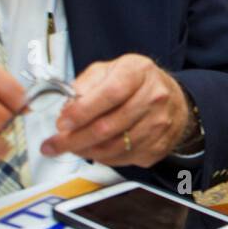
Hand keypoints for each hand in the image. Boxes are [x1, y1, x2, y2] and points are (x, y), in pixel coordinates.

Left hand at [42, 54, 190, 167]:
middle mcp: (154, 97)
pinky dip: (104, 158)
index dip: (82, 111)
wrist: (173, 99)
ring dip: (86, 151)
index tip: (62, 123)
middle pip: (108, 126)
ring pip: (114, 147)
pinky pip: (124, 159)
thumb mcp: (110, 69)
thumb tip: (67, 107)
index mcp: (139, 72)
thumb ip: (86, 84)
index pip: (109, 94)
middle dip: (74, 139)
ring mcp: (159, 124)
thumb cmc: (137, 82)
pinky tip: (94, 150)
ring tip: (71, 148)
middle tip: (54, 144)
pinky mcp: (160, 145)